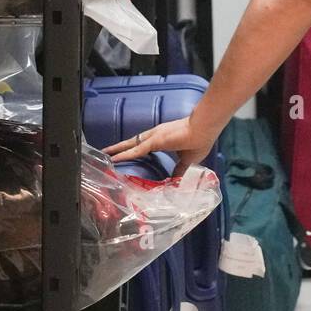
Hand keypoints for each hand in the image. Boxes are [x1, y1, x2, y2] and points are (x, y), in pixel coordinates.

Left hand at [103, 117, 217, 177]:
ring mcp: (153, 136)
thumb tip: (177, 182)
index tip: (128, 156)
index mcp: (164, 138)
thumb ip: (180, 170)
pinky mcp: (154, 140)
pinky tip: (114, 158)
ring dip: (118, 149)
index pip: (145, 145)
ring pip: (131, 144)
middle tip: (108, 152)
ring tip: (106, 153)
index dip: (136, 150)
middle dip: (122, 147)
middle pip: (134, 142)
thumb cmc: (200, 141)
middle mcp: (156, 135)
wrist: (204, 129)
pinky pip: (135, 149)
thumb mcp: (189, 160)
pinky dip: (124, 154)